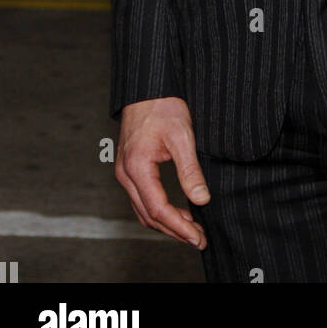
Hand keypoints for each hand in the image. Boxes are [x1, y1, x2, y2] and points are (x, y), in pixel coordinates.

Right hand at [115, 96, 209, 247]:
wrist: (147, 88)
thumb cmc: (163, 106)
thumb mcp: (182, 136)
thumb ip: (190, 170)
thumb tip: (201, 198)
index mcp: (137, 167)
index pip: (158, 209)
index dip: (179, 227)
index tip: (198, 237)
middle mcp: (125, 174)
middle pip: (148, 216)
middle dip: (174, 231)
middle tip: (199, 239)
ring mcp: (125, 172)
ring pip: (143, 211)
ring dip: (166, 224)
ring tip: (192, 229)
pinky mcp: (130, 168)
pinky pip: (142, 199)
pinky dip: (159, 212)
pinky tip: (178, 211)